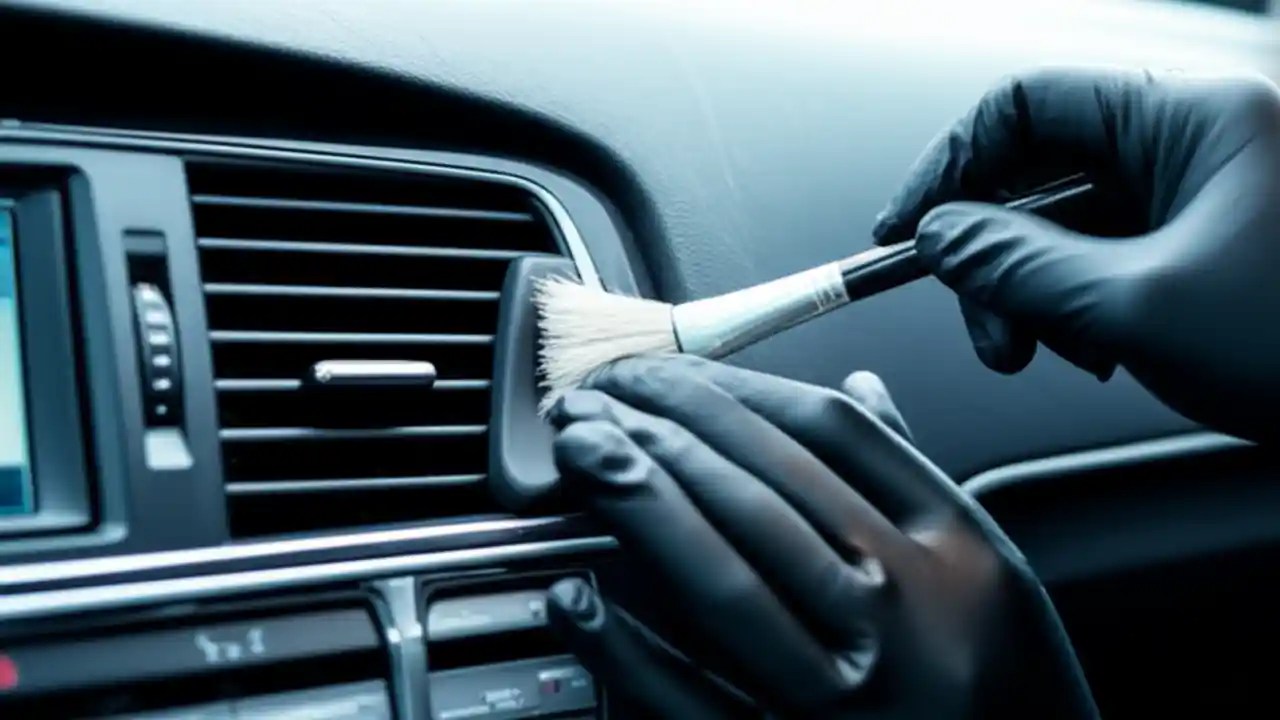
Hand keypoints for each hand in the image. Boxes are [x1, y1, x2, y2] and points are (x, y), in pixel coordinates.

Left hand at [543, 355, 1096, 718]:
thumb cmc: (1014, 693)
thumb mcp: (994, 576)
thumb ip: (917, 480)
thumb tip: (858, 388)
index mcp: (960, 555)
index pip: (829, 436)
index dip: (731, 391)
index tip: (668, 371)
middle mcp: (908, 619)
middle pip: (765, 493)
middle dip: (665, 429)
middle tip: (597, 395)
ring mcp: (851, 700)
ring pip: (726, 577)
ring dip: (639, 502)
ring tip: (581, 451)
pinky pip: (697, 702)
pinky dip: (629, 649)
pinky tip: (577, 598)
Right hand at [873, 67, 1279, 440]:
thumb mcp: (1141, 309)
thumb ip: (1019, 267)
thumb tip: (939, 240)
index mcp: (1193, 118)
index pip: (1026, 104)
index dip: (950, 166)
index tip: (908, 232)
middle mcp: (1197, 143)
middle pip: (1041, 171)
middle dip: (998, 254)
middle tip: (993, 330)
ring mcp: (1205, 195)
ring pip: (1070, 224)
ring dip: (1039, 291)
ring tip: (1059, 348)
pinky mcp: (1207, 245)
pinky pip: (1109, 257)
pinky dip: (1082, 306)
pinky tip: (1101, 348)